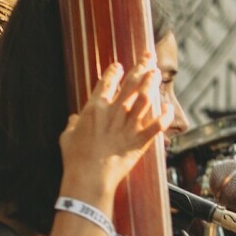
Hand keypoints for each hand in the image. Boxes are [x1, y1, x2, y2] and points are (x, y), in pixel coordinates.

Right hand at [58, 60, 164, 206]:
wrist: (89, 177)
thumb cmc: (75, 158)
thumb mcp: (67, 136)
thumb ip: (73, 124)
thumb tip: (74, 118)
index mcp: (94, 108)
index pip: (107, 82)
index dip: (115, 71)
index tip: (121, 65)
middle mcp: (114, 112)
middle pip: (130, 84)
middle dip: (141, 67)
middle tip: (149, 58)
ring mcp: (128, 125)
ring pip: (145, 98)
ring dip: (152, 83)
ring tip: (157, 73)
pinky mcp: (140, 140)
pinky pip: (157, 125)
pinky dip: (165, 115)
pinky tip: (168, 107)